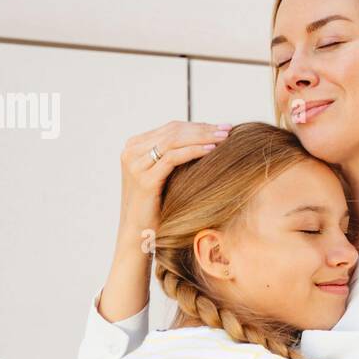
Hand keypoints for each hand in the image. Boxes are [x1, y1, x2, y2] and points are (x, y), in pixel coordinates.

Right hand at [117, 121, 232, 239]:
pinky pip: (173, 158)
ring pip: (174, 141)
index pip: (171, 128)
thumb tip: (206, 139)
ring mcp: (135, 164)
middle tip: (227, 129)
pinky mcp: (144, 179)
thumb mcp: (162, 175)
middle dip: (203, 129)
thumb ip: (173, 155)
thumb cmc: (155, 206)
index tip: (222, 127)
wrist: (137, 233)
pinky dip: (193, 151)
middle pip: (173, 131)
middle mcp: (131, 151)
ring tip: (223, 138)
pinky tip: (211, 151)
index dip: (198, 126)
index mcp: (134, 146)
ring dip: (201, 137)